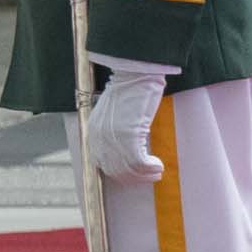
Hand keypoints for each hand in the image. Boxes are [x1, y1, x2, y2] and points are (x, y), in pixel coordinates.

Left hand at [82, 61, 170, 186]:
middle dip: (133, 177)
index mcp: (93, 131)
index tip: (135, 173)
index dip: (119, 172)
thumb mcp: (114, 112)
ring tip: (157, 171)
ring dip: (144, 175)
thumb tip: (128, 146)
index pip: (101, 163)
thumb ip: (114, 129)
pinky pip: (139, 163)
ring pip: (127, 169)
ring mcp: (113, 138)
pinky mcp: (128, 136)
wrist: (134, 73)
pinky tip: (158, 165)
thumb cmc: (129, 88)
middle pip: (114, 170)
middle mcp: (99, 137)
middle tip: (150, 175)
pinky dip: (149, 168)